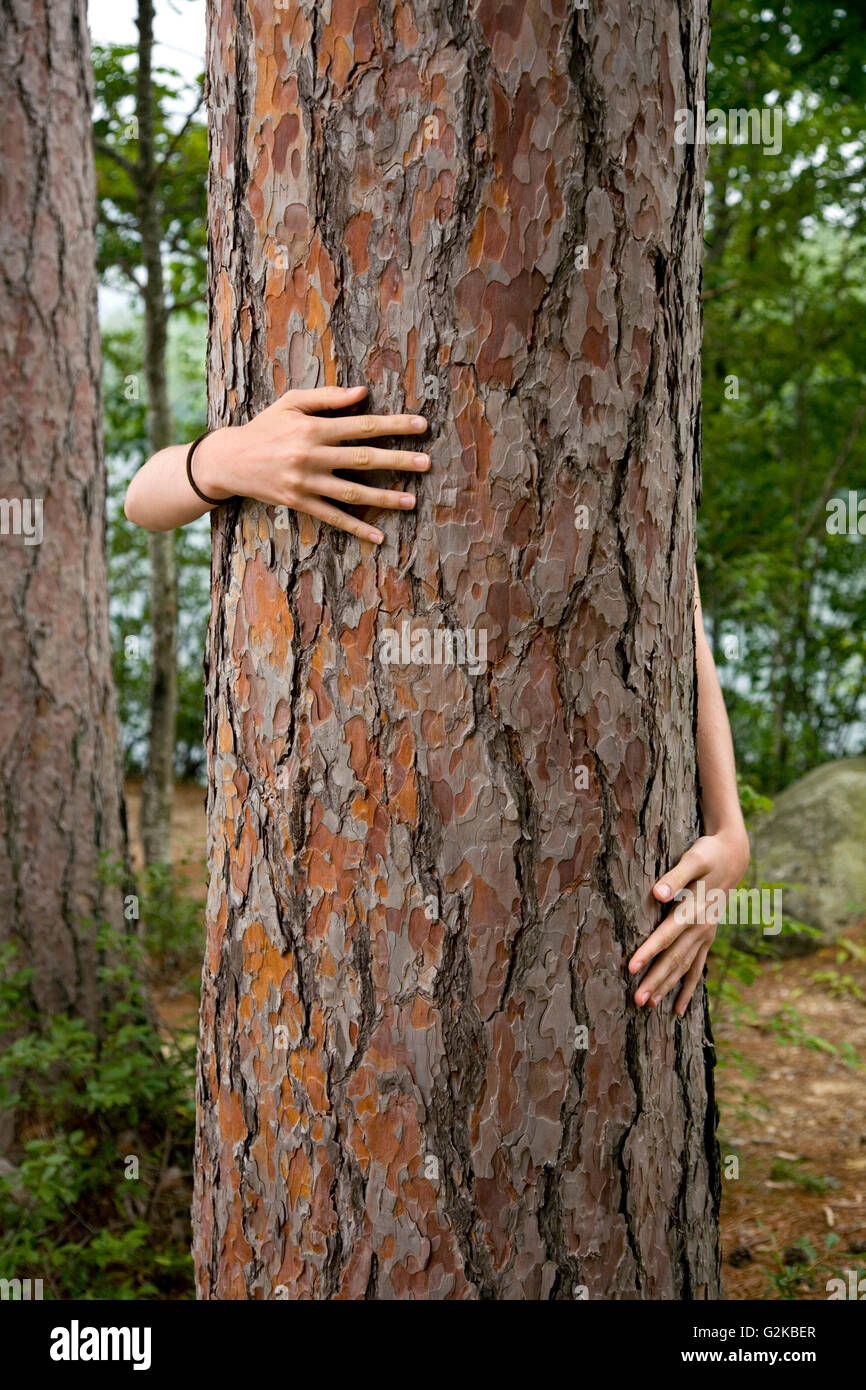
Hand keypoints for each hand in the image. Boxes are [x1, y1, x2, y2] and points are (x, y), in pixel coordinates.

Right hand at [195, 384, 429, 544]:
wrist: (230, 460)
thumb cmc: (264, 427)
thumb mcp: (291, 403)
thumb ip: (328, 397)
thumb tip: (364, 393)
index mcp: (312, 428)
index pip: (361, 425)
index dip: (393, 424)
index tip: (421, 425)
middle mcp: (310, 456)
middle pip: (362, 458)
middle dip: (397, 460)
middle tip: (427, 463)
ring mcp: (305, 483)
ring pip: (352, 492)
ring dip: (384, 497)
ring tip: (412, 501)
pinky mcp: (299, 503)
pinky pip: (333, 518)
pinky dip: (357, 528)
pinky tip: (379, 536)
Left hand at [628, 829, 749, 1016]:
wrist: (734, 857)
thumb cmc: (709, 855)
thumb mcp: (693, 859)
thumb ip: (675, 878)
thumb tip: (657, 894)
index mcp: (694, 910)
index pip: (667, 935)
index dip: (649, 951)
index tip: (631, 968)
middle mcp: (701, 928)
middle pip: (675, 959)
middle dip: (656, 980)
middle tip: (637, 1001)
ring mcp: (706, 935)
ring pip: (685, 967)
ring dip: (667, 987)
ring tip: (649, 1006)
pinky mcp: (707, 937)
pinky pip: (697, 968)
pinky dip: (688, 988)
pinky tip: (678, 1009)